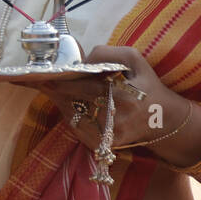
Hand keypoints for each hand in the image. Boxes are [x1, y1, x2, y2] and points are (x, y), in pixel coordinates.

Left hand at [35, 45, 180, 149]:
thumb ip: (107, 54)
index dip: (61, 81)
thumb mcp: (134, 60)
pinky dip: (70, 115)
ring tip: (51, 88)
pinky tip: (70, 103)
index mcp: (124, 97)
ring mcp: (108, 136)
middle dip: (54, 90)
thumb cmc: (147, 85)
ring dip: (60, 102)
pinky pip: (77, 128)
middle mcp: (115, 120)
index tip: (42, 75)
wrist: (163, 119)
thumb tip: (82, 61)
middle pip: (73, 102)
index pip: (84, 87)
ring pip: (72, 116)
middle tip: (36, 80)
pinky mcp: (103, 145)